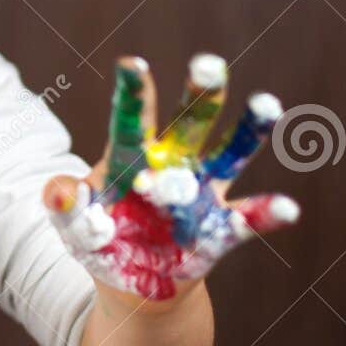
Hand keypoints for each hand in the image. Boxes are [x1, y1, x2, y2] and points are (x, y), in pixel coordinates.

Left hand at [42, 54, 299, 301]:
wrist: (132, 282)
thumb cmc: (99, 239)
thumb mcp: (75, 226)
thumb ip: (66, 207)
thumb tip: (59, 189)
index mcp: (131, 155)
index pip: (131, 119)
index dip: (133, 93)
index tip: (131, 64)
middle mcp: (172, 162)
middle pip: (189, 123)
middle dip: (200, 95)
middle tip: (209, 64)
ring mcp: (201, 191)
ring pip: (229, 153)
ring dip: (248, 130)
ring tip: (266, 105)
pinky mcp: (220, 228)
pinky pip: (247, 219)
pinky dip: (266, 214)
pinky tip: (286, 208)